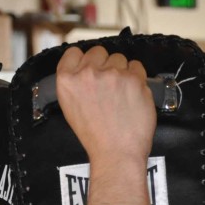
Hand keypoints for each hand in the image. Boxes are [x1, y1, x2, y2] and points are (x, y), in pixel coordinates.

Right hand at [54, 45, 156, 171]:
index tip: (91, 69)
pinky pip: (137, 66)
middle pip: (98, 51)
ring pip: (119, 58)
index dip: (84, 60)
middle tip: (108, 85)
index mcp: (67, 79)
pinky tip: (133, 93)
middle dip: (104, 65)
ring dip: (122, 71)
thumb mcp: (70, 107)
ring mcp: (112, 74)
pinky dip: (137, 77)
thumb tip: (84, 68)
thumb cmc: (95, 136)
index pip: (74, 52)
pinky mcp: (133, 79)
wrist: (116, 153)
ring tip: (121, 93)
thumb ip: (75, 83)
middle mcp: (87, 73)